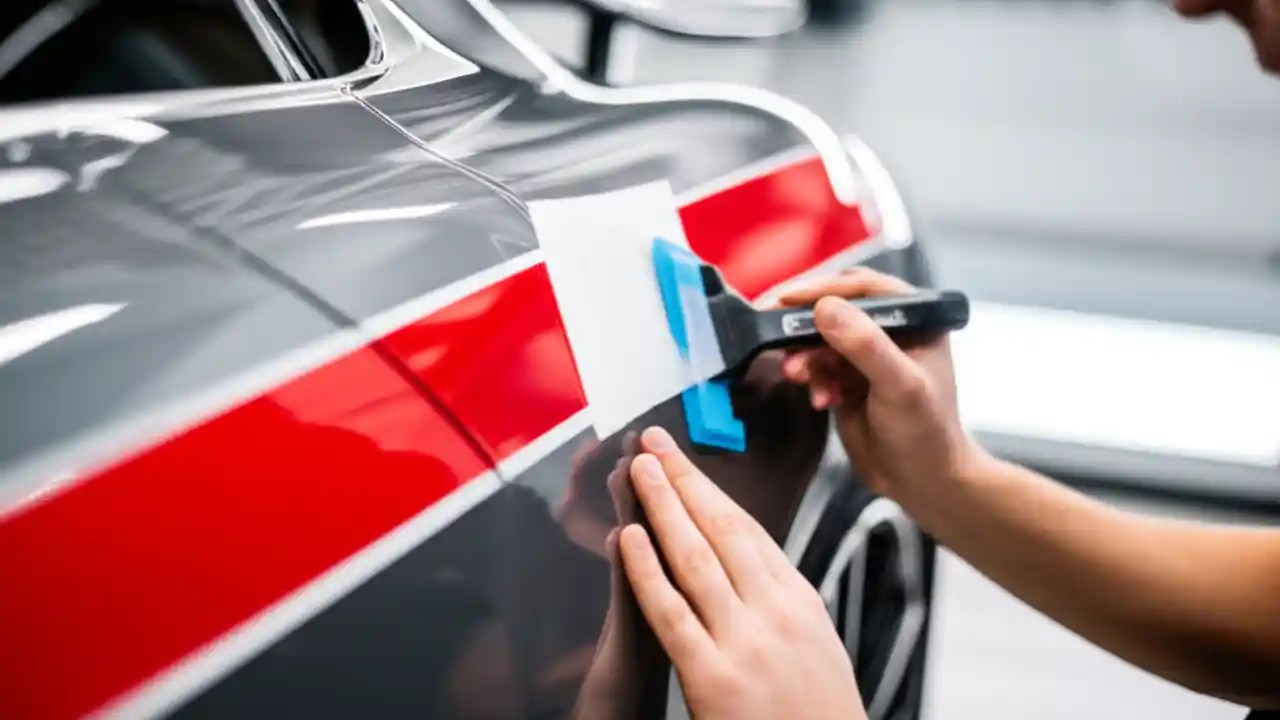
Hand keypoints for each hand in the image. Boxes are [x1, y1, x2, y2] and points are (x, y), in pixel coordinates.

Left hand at [618, 427, 865, 719]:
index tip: (684, 458)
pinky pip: (673, 612)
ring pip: (694, 558)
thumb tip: (754, 561)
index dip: (709, 488)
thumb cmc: (820, 713)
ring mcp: (744, 642)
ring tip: (640, 468)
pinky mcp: (713, 677)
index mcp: (798, 600)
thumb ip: (781, 601)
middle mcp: (774, 612)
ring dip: (663, 506)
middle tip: (653, 441)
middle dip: (684, 479)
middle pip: (721, 529)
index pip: (747, 528)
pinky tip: (630, 536)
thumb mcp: (815, 644)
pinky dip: (649, 570)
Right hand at [778, 268, 985, 497]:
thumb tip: (824, 307)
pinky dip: (811, 379)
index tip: (787, 298)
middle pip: (836, 309)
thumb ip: (865, 345)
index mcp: (916, 319)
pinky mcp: (847, 380)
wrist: (923, 483)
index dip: (823, 288)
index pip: (864, 288)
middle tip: (773, 328)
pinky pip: (817, 367)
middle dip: (805, 325)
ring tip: (796, 374)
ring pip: (821, 339)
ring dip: (805, 356)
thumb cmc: (927, 434)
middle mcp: (891, 331)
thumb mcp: (899, 385)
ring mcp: (867, 357)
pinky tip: (818, 399)